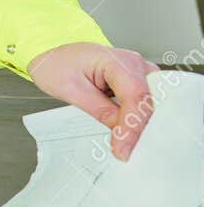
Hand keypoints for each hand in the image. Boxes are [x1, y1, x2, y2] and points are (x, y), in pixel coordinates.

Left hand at [27, 42, 157, 161]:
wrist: (53, 55)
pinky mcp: (139, 82)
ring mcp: (140, 72)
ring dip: (144, 126)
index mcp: (117, 60)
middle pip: (150, 100)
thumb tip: (122, 132)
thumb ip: (101, 111)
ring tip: (131, 147)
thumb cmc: (57, 65)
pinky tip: (133, 136)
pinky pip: (147, 102)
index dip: (132, 125)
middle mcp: (135, 63)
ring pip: (154, 103)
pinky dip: (141, 120)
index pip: (135, 95)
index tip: (123, 149)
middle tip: (130, 152)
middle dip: (143, 128)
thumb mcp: (71, 90)